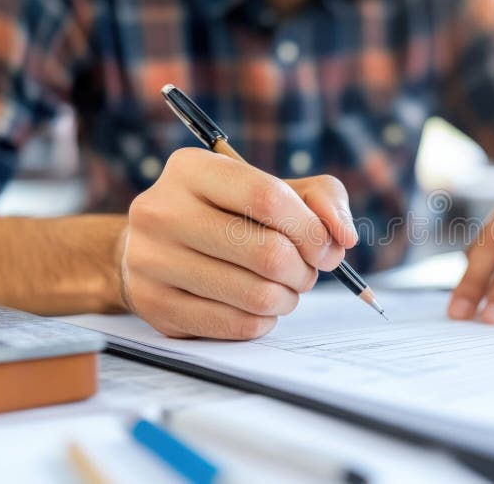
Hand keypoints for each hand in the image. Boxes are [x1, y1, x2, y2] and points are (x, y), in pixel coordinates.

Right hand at [121, 148, 357, 339]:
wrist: (155, 248)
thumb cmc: (228, 214)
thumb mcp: (274, 187)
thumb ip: (321, 198)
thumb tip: (341, 237)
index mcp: (191, 169)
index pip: (268, 198)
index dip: (310, 229)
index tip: (325, 248)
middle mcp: (161, 211)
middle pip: (267, 252)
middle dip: (304, 270)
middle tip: (305, 272)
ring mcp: (152, 261)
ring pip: (256, 295)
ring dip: (288, 298)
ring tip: (284, 290)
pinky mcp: (154, 306)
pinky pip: (238, 325)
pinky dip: (264, 321)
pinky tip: (258, 307)